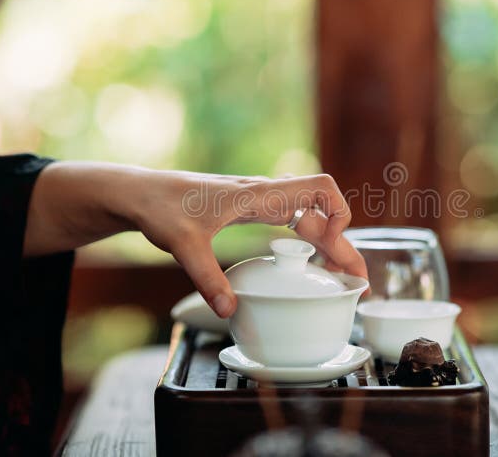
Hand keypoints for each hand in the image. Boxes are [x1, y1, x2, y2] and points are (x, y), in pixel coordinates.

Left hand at [134, 172, 366, 316]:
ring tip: (339, 276)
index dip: (338, 212)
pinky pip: (291, 220)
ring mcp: (258, 201)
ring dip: (328, 242)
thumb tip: (230, 312)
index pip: (319, 186)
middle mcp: (265, 195)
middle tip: (356, 280)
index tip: (331, 245)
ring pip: (309, 216)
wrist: (141, 193)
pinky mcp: (249, 210)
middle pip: (322, 209)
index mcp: (259, 194)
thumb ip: (207, 277)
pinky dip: (307, 239)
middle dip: (343, 242)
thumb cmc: (161, 207)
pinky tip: (305, 262)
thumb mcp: (183, 244)